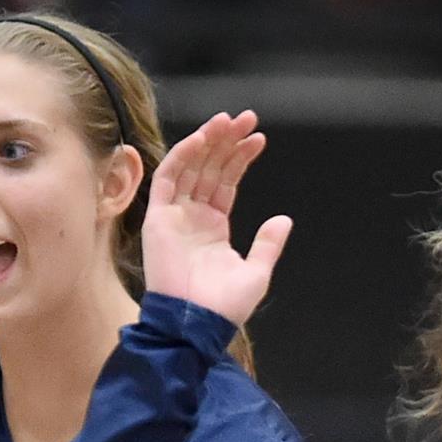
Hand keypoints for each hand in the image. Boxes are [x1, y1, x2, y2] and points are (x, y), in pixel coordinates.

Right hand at [141, 110, 290, 326]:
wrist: (196, 323)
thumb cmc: (223, 306)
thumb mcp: (256, 272)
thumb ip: (267, 244)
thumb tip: (283, 219)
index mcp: (213, 228)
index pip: (225, 182)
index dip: (240, 159)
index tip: (259, 138)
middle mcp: (193, 217)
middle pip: (209, 169)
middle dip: (227, 142)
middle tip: (247, 118)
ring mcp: (174, 216)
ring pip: (190, 167)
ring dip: (208, 141)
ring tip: (229, 121)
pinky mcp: (158, 218)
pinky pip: (167, 178)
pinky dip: (183, 155)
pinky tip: (202, 138)